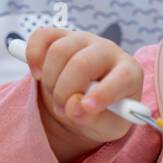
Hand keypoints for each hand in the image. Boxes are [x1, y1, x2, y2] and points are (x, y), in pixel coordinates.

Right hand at [25, 27, 144, 161]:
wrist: (85, 101)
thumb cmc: (103, 114)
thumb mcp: (105, 127)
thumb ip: (92, 120)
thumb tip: (73, 107)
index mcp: (129, 73)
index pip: (122, 76)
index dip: (104, 92)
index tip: (87, 108)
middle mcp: (109, 50)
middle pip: (82, 62)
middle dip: (65, 91)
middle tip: (62, 110)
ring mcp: (84, 39)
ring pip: (59, 51)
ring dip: (50, 81)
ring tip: (56, 97)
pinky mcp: (61, 35)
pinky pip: (41, 37)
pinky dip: (33, 56)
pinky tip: (39, 75)